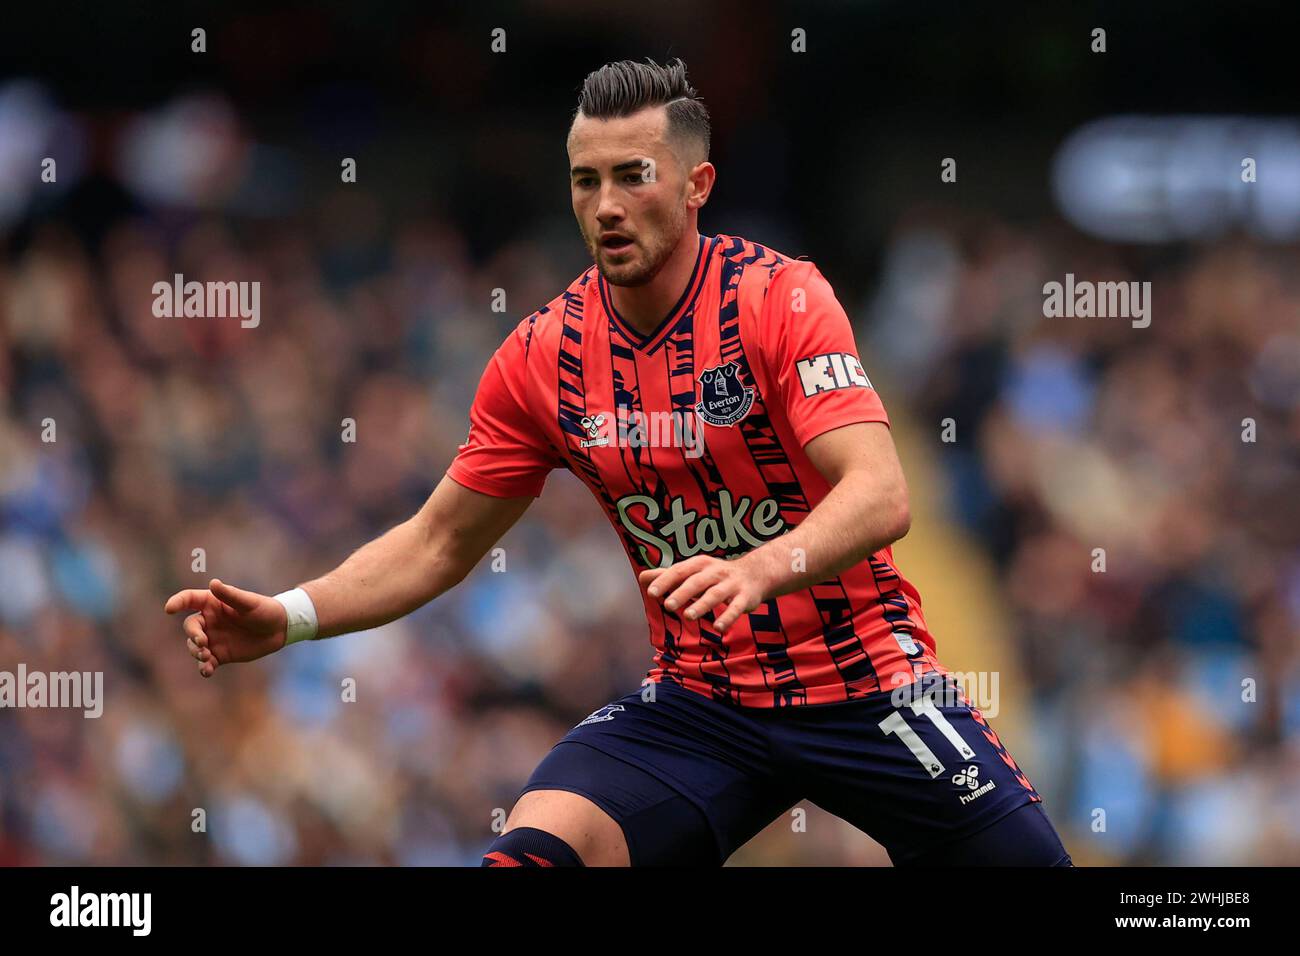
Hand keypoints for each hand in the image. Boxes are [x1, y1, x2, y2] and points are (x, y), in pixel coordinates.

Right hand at [163, 579, 288, 677]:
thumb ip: (230, 595)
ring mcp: (213, 638)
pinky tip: (207, 671)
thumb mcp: (249, 602)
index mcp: (213, 603)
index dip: (177, 602)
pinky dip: (204, 668)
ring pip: (194, 646)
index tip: (169, 609)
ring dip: (196, 652)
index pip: (189, 599)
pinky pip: (206, 662)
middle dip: (193, 635)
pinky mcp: (220, 654)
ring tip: (206, 657)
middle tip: (203, 643)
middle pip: (190, 627)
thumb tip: (213, 583)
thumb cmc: (264, 609)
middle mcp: (209, 621)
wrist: (279, 629)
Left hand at [638, 554, 773, 633]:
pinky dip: (728, 617)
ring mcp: (731, 585)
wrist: (756, 573)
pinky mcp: (745, 598)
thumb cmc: (716, 575)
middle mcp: (715, 572)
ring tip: (689, 617)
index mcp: (699, 565)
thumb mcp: (693, 572)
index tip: (651, 593)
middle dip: (683, 593)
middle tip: (668, 606)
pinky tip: (718, 628)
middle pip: (696, 582)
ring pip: (715, 594)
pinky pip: (736, 608)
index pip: (679, 571)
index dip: (666, 581)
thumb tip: (642, 577)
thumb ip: (668, 575)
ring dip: (703, 605)